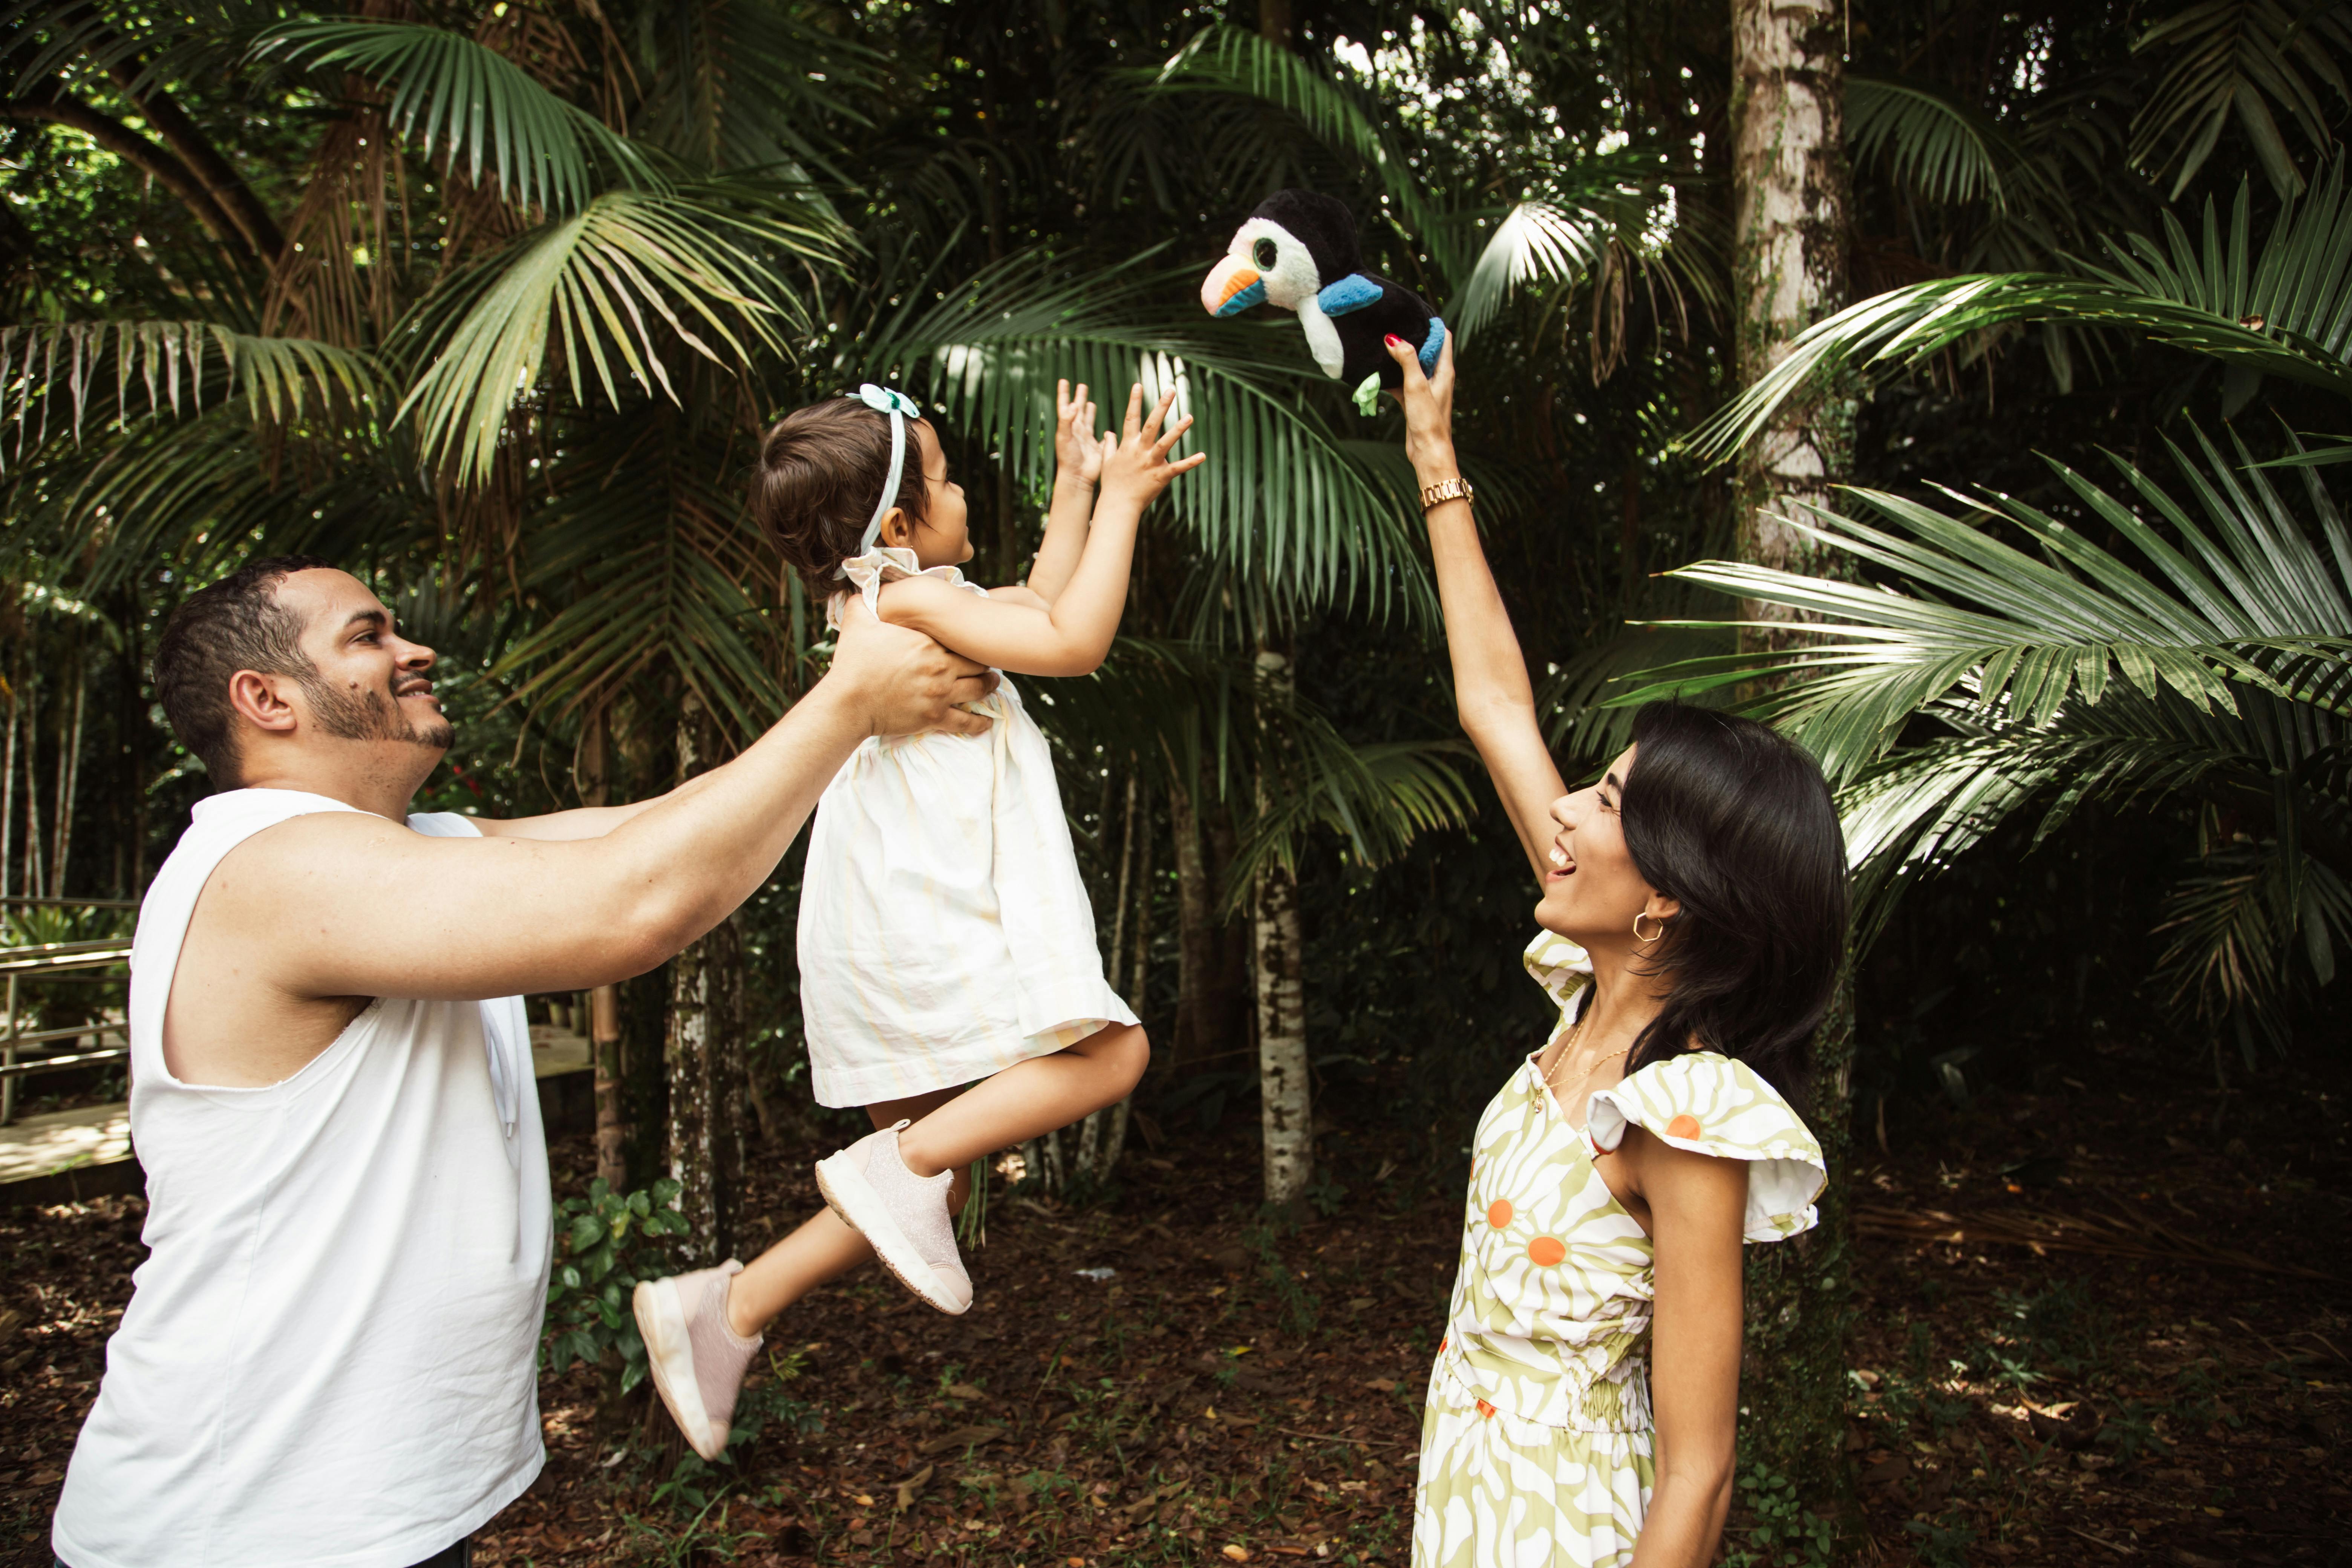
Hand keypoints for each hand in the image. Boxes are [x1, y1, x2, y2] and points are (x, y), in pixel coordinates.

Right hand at [828, 598, 997, 737]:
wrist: (847, 703)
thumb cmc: (852, 663)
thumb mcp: (856, 621)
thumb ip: (864, 600)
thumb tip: (863, 585)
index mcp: (927, 643)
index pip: (961, 637)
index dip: (968, 638)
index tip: (971, 638)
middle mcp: (940, 668)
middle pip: (976, 663)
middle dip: (984, 661)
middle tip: (987, 661)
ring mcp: (940, 694)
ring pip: (978, 690)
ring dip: (988, 686)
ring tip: (992, 683)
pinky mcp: (935, 718)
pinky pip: (966, 722)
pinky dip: (979, 723)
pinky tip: (986, 722)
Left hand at [1054, 378, 1101, 487]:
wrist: (1078, 477)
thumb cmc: (1068, 458)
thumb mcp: (1064, 437)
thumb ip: (1066, 420)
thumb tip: (1072, 405)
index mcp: (1069, 427)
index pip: (1065, 406)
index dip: (1064, 393)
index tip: (1063, 381)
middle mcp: (1078, 432)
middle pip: (1078, 410)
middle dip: (1079, 398)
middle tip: (1081, 386)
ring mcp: (1087, 440)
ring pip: (1089, 421)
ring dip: (1089, 411)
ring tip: (1090, 402)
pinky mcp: (1097, 449)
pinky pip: (1102, 439)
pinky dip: (1105, 434)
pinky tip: (1107, 430)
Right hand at [1097, 383, 1205, 508]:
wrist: (1118, 505)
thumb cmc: (1112, 483)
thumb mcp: (1107, 461)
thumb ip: (1109, 445)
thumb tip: (1108, 432)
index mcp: (1128, 445)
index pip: (1131, 418)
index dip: (1134, 401)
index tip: (1138, 385)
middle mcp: (1140, 451)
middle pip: (1151, 424)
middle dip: (1161, 407)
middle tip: (1171, 391)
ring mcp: (1150, 463)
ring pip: (1165, 442)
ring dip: (1177, 429)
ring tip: (1189, 416)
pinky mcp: (1160, 476)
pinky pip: (1177, 468)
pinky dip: (1190, 462)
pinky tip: (1202, 455)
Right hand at [1385, 332, 1456, 481]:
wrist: (1428, 452)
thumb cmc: (1428, 420)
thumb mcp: (1416, 385)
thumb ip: (1406, 360)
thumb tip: (1393, 338)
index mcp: (1445, 370)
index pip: (1443, 337)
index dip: (1431, 324)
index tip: (1414, 313)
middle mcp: (1438, 377)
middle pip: (1426, 349)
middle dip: (1411, 337)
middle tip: (1393, 325)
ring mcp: (1426, 390)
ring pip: (1412, 366)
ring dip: (1399, 358)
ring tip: (1382, 346)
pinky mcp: (1415, 401)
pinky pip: (1402, 383)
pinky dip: (1392, 378)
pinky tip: (1377, 375)